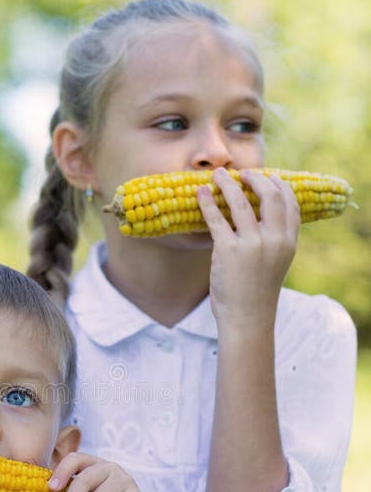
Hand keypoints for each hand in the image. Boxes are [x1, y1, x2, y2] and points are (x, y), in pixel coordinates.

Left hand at [197, 167, 299, 330]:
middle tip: (242, 173)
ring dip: (227, 183)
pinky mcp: (229, 251)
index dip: (279, 185)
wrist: (247, 318)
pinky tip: (201, 193)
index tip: (267, 176)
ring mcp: (252, 245)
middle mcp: (274, 240)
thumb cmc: (257, 292)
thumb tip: (262, 216)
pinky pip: (216, 219)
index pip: (290, 203)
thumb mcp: (276, 263)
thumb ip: (274, 240)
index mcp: (288, 242)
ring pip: (240, 202)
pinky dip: (207, 202)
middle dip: (255, 178)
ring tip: (217, 175)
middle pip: (270, 195)